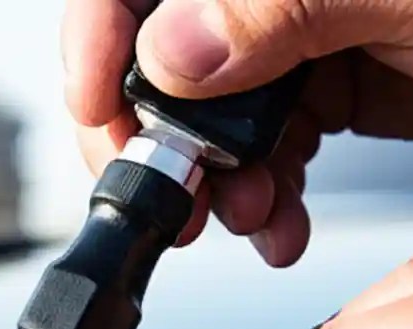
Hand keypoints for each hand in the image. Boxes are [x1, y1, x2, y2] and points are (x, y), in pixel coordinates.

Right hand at [63, 0, 412, 265]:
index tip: (98, 106)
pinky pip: (254, 159)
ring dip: (210, 189)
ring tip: (251, 217)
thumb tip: (171, 55)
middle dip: (150, 142)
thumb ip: (280, 10)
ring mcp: (285, 48)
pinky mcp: (317, 97)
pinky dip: (259, 203)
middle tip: (174, 197)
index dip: (95, 42)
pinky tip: (282, 223)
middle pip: (149, 64)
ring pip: (197, 126)